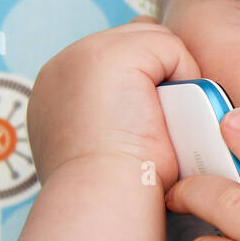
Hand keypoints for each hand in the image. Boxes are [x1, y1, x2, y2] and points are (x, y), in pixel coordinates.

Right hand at [26, 14, 199, 186]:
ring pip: (153, 42)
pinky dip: (184, 76)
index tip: (151, 123)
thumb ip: (120, 116)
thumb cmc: (115, 192)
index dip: (144, 83)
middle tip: (165, 124)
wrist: (104, 199)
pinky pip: (169, 46)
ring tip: (170, 121)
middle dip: (160, 75)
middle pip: (134, 41)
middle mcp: (62, 66)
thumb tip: (160, 101)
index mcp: (55, 92)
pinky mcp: (113, 51)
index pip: (112, 58)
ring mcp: (83, 52)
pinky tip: (173, 112)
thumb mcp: (108, 150)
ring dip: (173, 78)